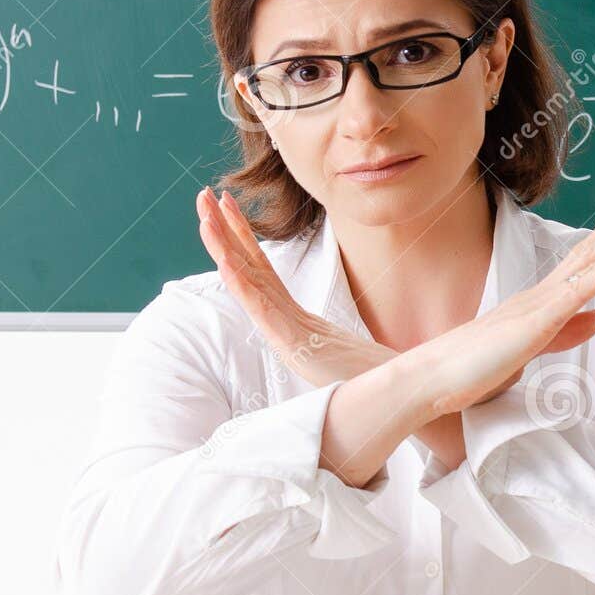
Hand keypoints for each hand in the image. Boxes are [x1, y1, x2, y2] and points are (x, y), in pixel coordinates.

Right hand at [196, 187, 467, 468]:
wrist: (393, 399)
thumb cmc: (374, 375)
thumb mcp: (349, 344)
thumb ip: (339, 333)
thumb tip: (344, 323)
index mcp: (295, 319)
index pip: (261, 269)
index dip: (243, 238)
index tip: (228, 204)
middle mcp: (284, 323)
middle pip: (247, 268)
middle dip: (223, 231)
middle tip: (201, 195)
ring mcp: (285, 334)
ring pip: (247, 283)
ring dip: (224, 248)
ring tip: (205, 216)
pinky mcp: (293, 347)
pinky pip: (263, 310)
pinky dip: (243, 285)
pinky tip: (227, 262)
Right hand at [413, 190, 594, 417]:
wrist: (433, 378)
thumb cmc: (475, 366)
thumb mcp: (533, 345)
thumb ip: (568, 330)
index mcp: (541, 298)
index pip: (583, 260)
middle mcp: (543, 292)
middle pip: (592, 251)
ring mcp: (541, 304)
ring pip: (590, 263)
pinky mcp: (538, 321)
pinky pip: (576, 292)